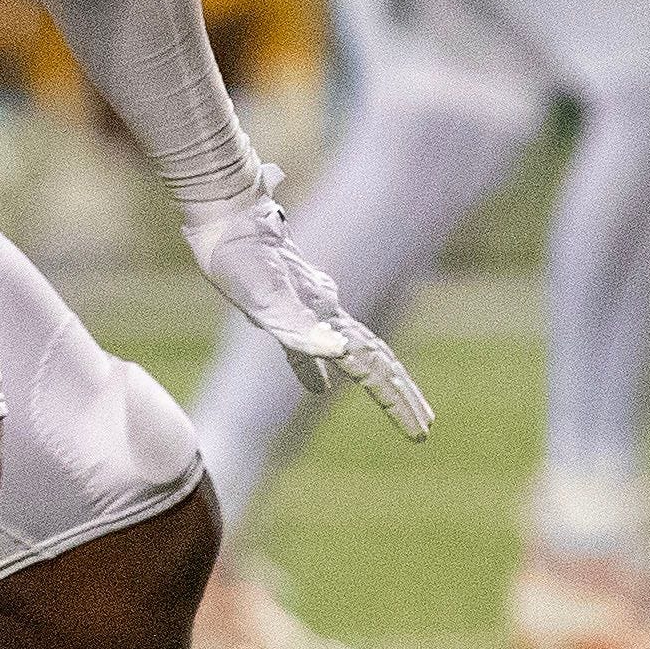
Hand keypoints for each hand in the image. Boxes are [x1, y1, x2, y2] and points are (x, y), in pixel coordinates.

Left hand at [187, 190, 429, 438]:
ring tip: (393, 404)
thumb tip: (339, 353)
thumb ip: (300, 328)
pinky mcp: (289, 303)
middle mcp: (327, 313)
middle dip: (400, 396)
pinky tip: (320, 383)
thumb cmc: (241, 258)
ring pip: (357, 349)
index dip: (395, 399)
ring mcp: (313, 307)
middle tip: (423, 431)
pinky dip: (322, 365)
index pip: (373, 367)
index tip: (419, 431)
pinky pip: (315, 342)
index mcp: (327, 319)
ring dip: (377, 380)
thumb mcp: (264, 300)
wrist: (227, 217)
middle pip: (376, 360)